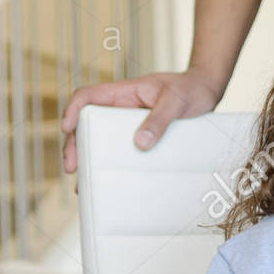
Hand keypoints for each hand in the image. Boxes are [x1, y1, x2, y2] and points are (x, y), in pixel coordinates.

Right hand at [60, 69, 221, 172]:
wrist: (206, 91)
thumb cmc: (191, 89)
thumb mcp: (176, 102)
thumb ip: (160, 119)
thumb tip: (140, 144)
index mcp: (123, 92)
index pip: (87, 95)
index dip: (72, 110)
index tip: (66, 129)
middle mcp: (120, 108)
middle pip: (85, 123)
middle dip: (74, 144)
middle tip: (71, 167)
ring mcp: (127, 123)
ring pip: (98, 138)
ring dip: (87, 158)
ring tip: (82, 183)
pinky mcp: (139, 136)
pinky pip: (118, 148)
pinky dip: (108, 163)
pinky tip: (105, 182)